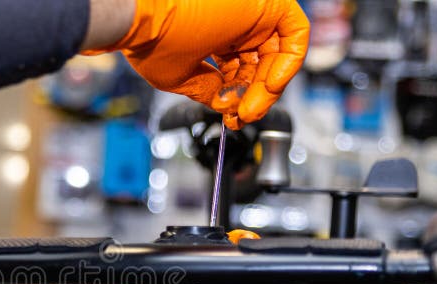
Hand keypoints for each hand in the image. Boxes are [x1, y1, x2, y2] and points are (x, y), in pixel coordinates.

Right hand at [83, 0, 309, 128]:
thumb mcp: (181, 79)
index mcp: (212, 38)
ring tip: (251, 108)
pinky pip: (295, 33)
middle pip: (261, 65)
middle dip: (256, 97)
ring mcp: (250, 13)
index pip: (240, 72)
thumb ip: (210, 92)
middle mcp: (233, 24)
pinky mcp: (264, 5)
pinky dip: (290, 62)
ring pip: (278, 53)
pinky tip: (270, 85)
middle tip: (245, 117)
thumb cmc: (150, 42)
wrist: (142, 17)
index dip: (240, 99)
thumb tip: (229, 108)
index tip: (235, 119)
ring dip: (269, 88)